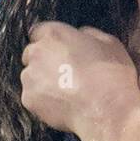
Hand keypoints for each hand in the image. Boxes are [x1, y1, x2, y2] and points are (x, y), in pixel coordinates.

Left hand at [20, 21, 139, 140]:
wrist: (107, 109)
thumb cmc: (111, 74)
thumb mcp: (108, 42)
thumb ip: (87, 34)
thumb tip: (80, 34)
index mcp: (54, 35)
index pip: (40, 32)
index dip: (50, 42)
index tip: (59, 51)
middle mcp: (36, 53)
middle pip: (32, 54)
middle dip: (43, 61)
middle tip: (63, 73)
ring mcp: (30, 77)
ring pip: (31, 77)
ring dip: (42, 81)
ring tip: (64, 92)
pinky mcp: (28, 100)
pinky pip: (32, 97)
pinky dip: (43, 100)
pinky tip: (61, 104)